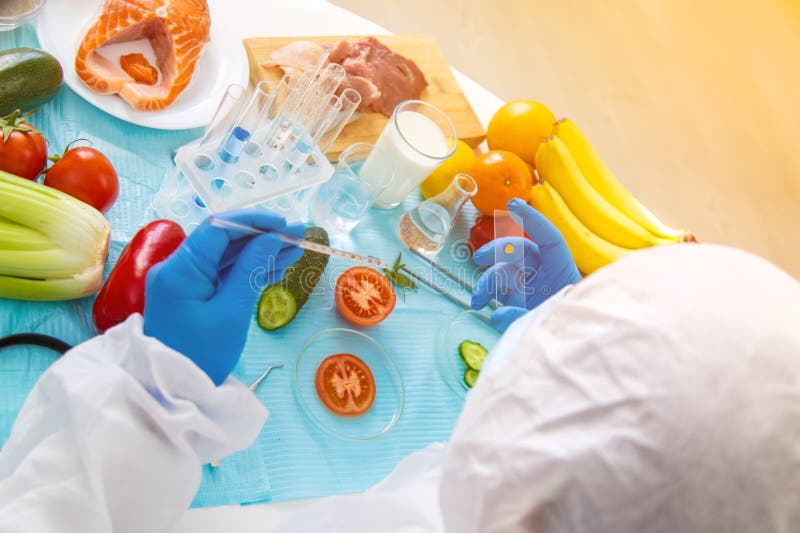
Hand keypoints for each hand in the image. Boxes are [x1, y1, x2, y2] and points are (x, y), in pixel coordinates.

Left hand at [144, 210, 303, 384]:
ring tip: (295, 250)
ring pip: (227, 255)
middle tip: (298, 235)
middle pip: (224, 239)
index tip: (285, 225)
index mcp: (180, 268)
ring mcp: (185, 280)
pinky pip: (224, 272)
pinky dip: (249, 269)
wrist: (174, 391)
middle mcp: (178, 267)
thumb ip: (251, 269)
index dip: (254, 221)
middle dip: (262, 235)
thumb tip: (272, 238)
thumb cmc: (201, 356)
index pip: (218, 227)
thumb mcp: (231, 312)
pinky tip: (277, 267)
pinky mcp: (193, 293)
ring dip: (260, 251)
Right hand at [471, 198, 580, 331]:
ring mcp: (527, 286)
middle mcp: (542, 273)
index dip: (532, 219)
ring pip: (502, 272)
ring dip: (486, 283)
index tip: (513, 204)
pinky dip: (486, 296)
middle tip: (479, 258)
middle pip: (517, 251)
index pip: (548, 238)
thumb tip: (495, 315)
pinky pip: (497, 292)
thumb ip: (521, 318)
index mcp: (561, 269)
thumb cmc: (570, 327)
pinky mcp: (515, 300)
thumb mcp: (550, 320)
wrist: (571, 347)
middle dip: (496, 251)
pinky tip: (480, 307)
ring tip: (477, 301)